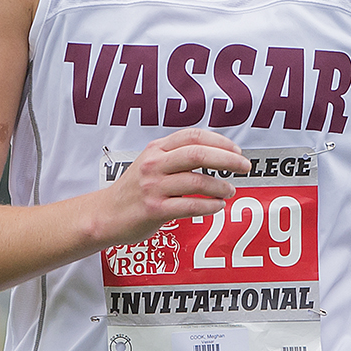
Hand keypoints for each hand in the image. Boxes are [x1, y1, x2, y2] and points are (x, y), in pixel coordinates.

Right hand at [97, 128, 250, 244]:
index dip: (220, 141)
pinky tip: (218, 206)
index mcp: (156, 149)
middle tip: (245, 167)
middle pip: (198, 154)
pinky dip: (210, 206)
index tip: (237, 151)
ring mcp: (153, 186)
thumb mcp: (151, 163)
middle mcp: (154, 164)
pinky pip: (190, 206)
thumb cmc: (134, 190)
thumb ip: (176, 156)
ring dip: (221, 186)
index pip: (193, 136)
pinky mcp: (154, 209)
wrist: (106, 215)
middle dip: (228, 160)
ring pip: (197, 181)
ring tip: (230, 190)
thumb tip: (216, 152)